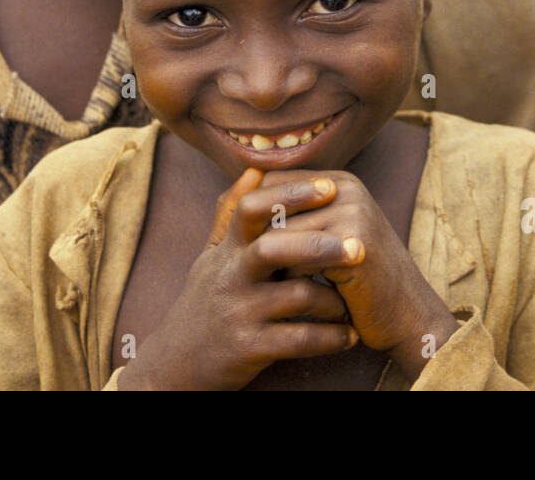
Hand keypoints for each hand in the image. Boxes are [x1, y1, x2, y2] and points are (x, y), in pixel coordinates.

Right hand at [119, 168, 360, 389]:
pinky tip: (349, 336)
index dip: (292, 193)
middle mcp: (231, 277)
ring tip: (351, 304)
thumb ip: (230, 215)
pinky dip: (331, 339)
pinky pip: (299, 340)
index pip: (252, 208)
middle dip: (320, 244)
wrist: (175, 365)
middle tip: (360, 245)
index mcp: (227, 250)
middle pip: (275, 247)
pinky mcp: (249, 348)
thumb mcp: (211, 257)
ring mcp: (239, 313)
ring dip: (334, 300)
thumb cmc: (203, 302)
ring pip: (297, 296)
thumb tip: (254, 170)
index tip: (331, 188)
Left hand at [268, 170, 459, 379]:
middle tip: (259, 273)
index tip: (247, 248)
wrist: (405, 316)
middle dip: (260, 243)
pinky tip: (303, 296)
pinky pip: (297, 260)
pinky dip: (293, 281)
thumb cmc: (358, 281)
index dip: (253, 219)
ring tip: (281, 284)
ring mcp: (353, 212)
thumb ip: (287, 216)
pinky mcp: (355, 244)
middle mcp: (345, 188)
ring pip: (279, 235)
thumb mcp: (320, 240)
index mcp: (336, 180)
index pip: (270, 184)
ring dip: (275, 266)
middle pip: (270, 208)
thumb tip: (229, 200)